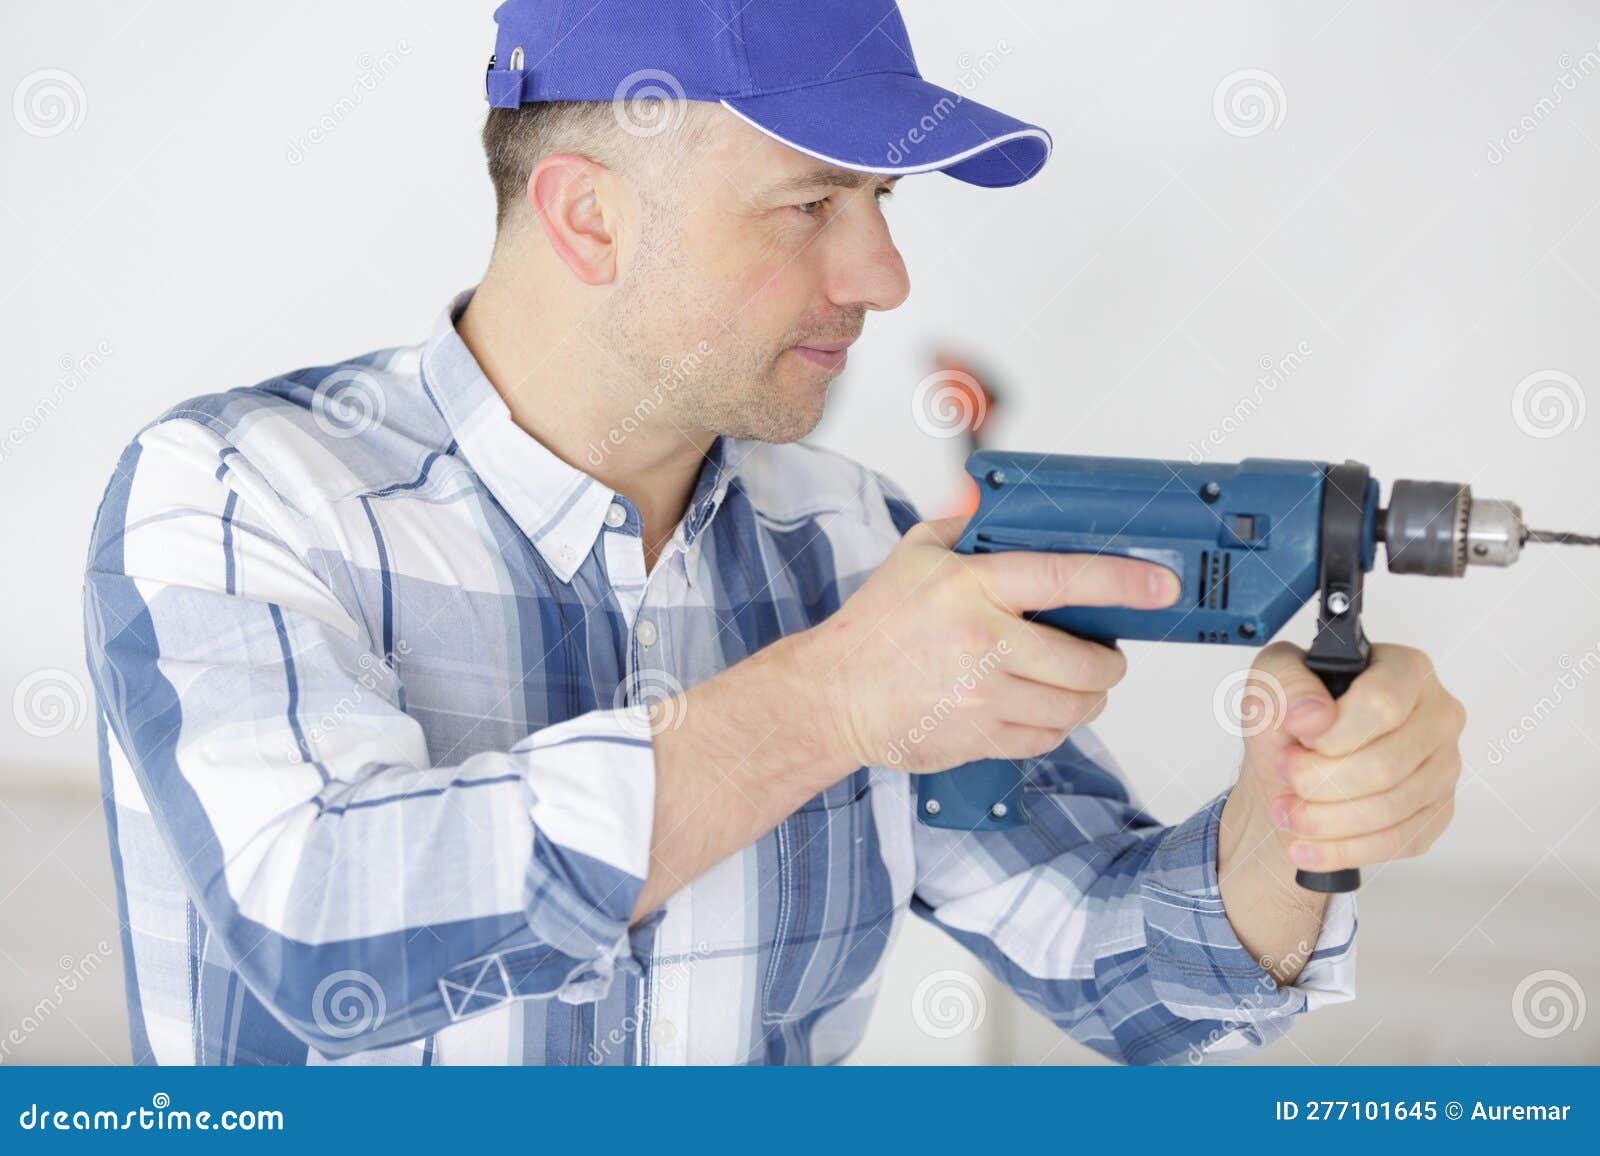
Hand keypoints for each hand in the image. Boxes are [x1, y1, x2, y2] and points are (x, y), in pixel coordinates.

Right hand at [795, 517, 1181, 772]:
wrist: (833, 695)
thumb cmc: (875, 626)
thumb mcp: (915, 555)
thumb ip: (965, 527)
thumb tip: (1004, 507)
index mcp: (971, 588)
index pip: (1065, 578)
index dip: (1123, 582)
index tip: (1161, 586)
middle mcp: (983, 643)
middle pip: (1087, 661)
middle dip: (1109, 661)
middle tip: (1104, 654)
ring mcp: (984, 696)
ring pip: (1075, 706)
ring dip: (1088, 696)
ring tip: (1076, 684)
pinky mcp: (980, 738)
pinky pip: (1047, 738)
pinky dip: (1055, 726)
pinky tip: (1040, 709)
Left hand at [1230, 642, 1466, 878]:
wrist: (1290, 770)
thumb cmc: (1288, 718)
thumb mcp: (1270, 681)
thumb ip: (1287, 685)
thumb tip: (1314, 717)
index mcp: (1405, 670)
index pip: (1382, 703)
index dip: (1334, 732)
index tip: (1297, 739)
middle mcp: (1437, 716)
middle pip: (1385, 764)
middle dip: (1320, 779)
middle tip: (1284, 775)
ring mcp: (1443, 767)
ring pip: (1390, 808)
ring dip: (1324, 819)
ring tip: (1284, 811)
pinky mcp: (1436, 813)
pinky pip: (1397, 842)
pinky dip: (1342, 849)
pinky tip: (1306, 846)